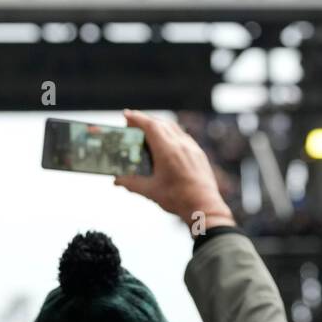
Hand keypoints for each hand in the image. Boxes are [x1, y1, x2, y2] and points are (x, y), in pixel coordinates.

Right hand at [114, 109, 233, 230]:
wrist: (205, 207)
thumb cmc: (178, 199)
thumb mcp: (149, 191)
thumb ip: (130, 183)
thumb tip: (116, 180)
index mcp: (167, 151)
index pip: (150, 126)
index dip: (137, 118)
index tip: (126, 114)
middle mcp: (181, 145)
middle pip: (161, 124)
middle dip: (145, 120)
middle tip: (132, 123)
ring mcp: (192, 148)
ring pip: (173, 128)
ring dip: (159, 125)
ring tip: (147, 131)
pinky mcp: (198, 154)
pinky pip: (183, 136)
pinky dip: (170, 133)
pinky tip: (165, 142)